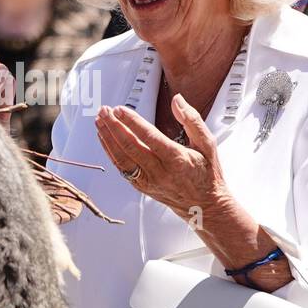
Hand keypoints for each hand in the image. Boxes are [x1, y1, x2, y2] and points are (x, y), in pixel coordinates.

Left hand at [94, 95, 226, 215]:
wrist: (203, 206)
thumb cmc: (207, 174)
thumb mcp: (208, 144)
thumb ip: (192, 120)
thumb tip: (177, 101)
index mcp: (177, 159)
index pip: (149, 137)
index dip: (132, 122)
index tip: (120, 109)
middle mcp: (160, 172)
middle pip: (130, 147)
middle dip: (114, 127)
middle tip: (105, 111)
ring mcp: (149, 181)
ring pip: (122, 158)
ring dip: (108, 138)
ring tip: (99, 121)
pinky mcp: (141, 186)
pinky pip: (122, 168)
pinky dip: (110, 151)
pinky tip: (105, 138)